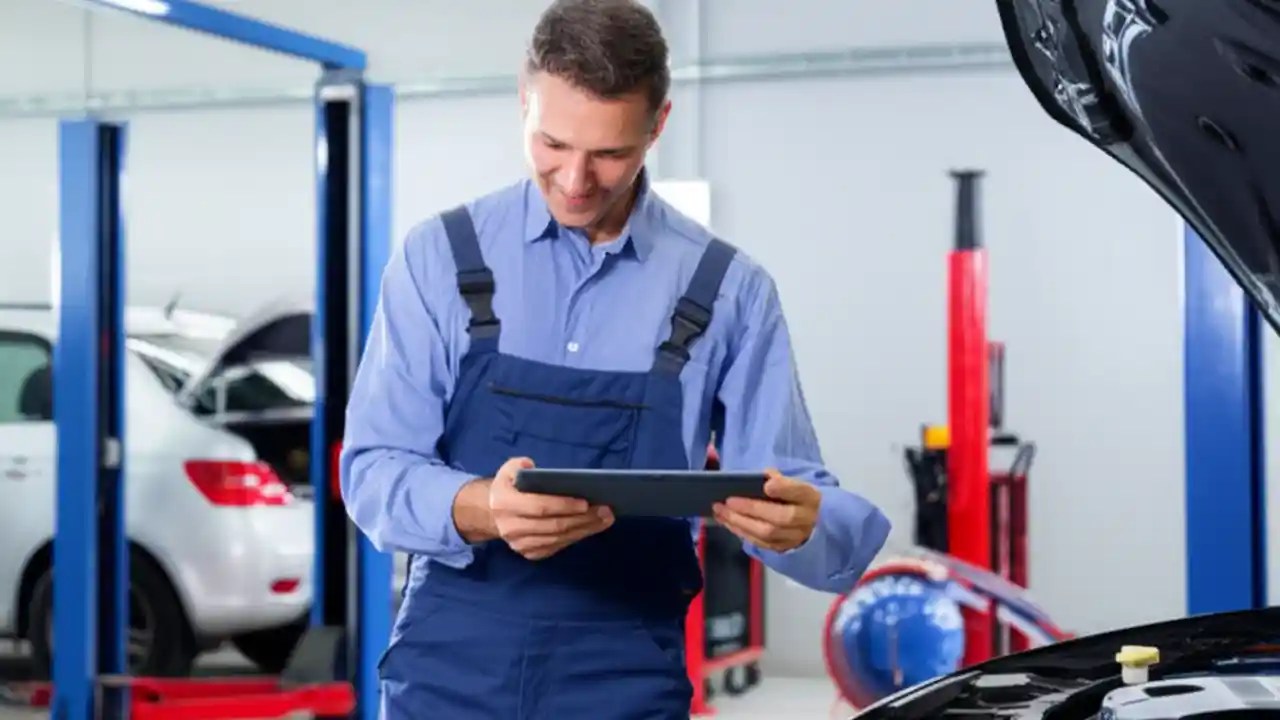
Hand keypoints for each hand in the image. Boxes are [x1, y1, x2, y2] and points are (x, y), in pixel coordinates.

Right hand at [489, 457, 614, 559]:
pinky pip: (558, 547)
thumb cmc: (508, 487)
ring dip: (585, 529)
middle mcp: (511, 528)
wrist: (491, 513)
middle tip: (605, 510)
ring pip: (558, 539)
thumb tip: (532, 467)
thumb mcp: (508, 470)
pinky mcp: (530, 553)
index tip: (585, 501)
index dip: (563, 505)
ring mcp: (521, 544)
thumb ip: (519, 465)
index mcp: (505, 504)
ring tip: (605, 518)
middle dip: (582, 518)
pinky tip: (592, 527)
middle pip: (554, 526)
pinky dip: (576, 537)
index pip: (539, 507)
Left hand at [712, 468, 819, 551]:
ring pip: (768, 533)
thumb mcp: (793, 484)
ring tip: (720, 511)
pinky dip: (741, 532)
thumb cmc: (796, 498)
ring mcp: (795, 537)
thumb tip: (763, 477)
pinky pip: (760, 543)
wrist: (812, 524)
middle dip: (751, 509)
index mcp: (810, 497)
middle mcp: (806, 519)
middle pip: (781, 517)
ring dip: (740, 522)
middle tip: (728, 501)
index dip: (784, 489)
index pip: (800, 492)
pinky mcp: (783, 548)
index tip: (767, 485)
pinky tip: (727, 522)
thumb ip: (779, 480)